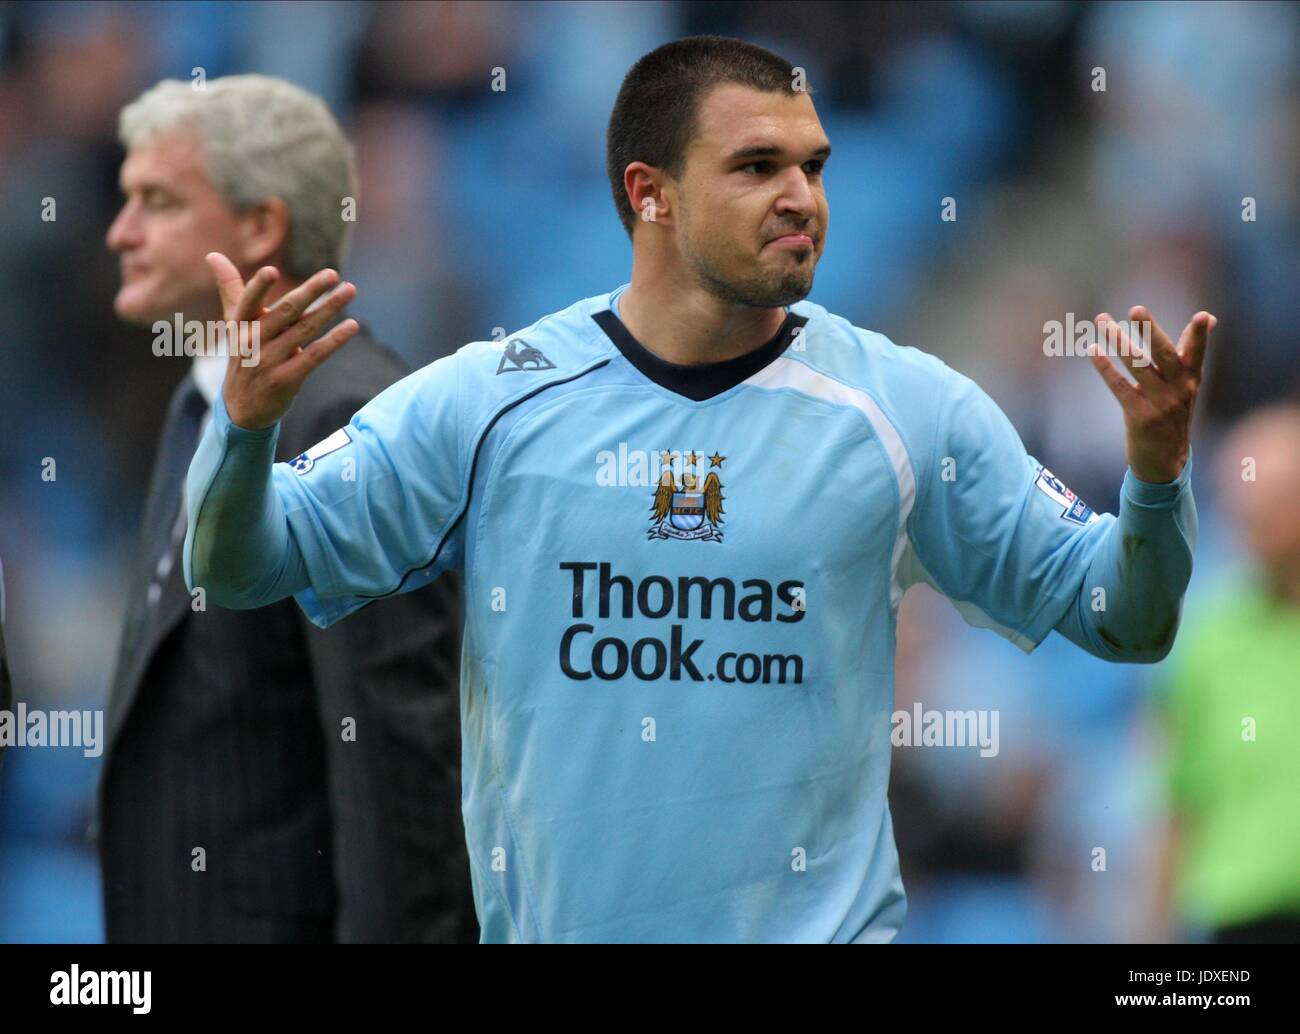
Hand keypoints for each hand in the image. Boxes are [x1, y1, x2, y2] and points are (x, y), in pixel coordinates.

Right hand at [206, 252, 358, 429]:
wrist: (242, 409)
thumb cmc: (243, 356)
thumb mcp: (235, 325)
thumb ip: (231, 289)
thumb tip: (213, 254)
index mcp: (240, 326)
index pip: (248, 302)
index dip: (259, 288)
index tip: (272, 270)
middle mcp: (254, 342)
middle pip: (285, 312)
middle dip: (310, 291)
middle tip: (332, 273)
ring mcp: (271, 362)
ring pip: (304, 330)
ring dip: (330, 309)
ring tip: (350, 290)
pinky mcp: (288, 379)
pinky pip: (315, 356)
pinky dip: (334, 340)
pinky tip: (352, 326)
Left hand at [1088, 306, 1215, 482]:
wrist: (1166, 461)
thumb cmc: (1173, 415)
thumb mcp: (1187, 384)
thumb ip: (1191, 352)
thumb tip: (1209, 317)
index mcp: (1192, 378)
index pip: (1197, 352)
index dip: (1200, 335)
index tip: (1204, 316)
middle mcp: (1179, 389)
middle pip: (1164, 354)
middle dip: (1150, 330)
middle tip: (1137, 309)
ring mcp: (1160, 404)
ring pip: (1137, 366)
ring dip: (1118, 341)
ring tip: (1102, 320)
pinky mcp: (1140, 417)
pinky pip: (1120, 387)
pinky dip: (1106, 368)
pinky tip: (1094, 350)